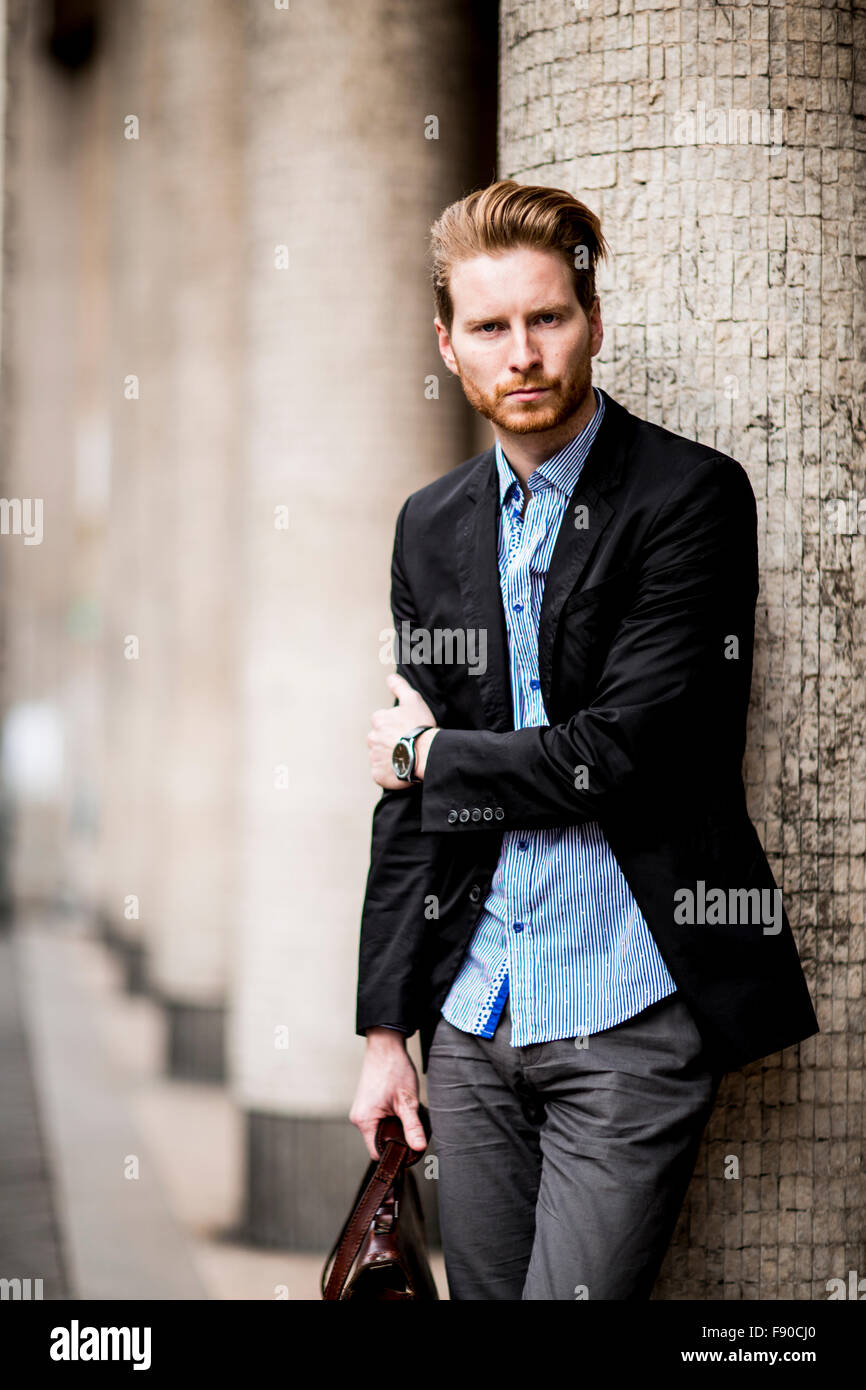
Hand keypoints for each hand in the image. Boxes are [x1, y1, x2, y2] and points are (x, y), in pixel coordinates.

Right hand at [350, 1031, 426, 1160]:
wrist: (385, 1045)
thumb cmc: (393, 1069)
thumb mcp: (407, 1100)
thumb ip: (412, 1126)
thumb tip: (419, 1148)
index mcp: (364, 1120)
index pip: (377, 1153)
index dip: (394, 1155)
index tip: (410, 1151)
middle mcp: (359, 1117)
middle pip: (378, 1143)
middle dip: (397, 1139)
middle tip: (414, 1130)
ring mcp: (362, 1110)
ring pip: (380, 1131)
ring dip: (394, 1127)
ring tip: (407, 1115)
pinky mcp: (367, 1104)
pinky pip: (378, 1120)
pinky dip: (391, 1118)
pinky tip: (401, 1108)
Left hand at [366, 673, 437, 788]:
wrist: (425, 753)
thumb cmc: (420, 726)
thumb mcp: (412, 700)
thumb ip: (399, 687)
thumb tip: (390, 678)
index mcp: (378, 720)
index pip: (382, 722)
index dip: (395, 726)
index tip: (406, 730)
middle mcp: (372, 738)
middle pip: (379, 740)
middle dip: (390, 742)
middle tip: (407, 745)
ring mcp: (374, 757)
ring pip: (380, 757)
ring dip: (390, 757)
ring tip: (407, 758)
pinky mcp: (378, 774)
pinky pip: (381, 774)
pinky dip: (389, 773)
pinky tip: (402, 770)